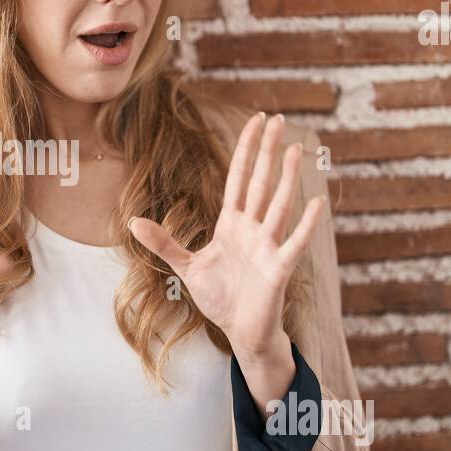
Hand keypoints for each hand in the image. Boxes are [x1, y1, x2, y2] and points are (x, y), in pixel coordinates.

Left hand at [128, 112, 325, 363]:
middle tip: (277, 119)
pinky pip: (294, 242)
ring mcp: (267, 246)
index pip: (239, 178)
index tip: (254, 121)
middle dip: (267, 151)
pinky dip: (306, 224)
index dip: (246, 149)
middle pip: (259, 182)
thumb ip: (164, 243)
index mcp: (231, 224)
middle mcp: (252, 229)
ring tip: (295, 149)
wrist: (239, 331)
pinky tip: (317, 202)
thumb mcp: (186, 267)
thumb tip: (133, 221)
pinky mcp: (279, 268)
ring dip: (286, 178)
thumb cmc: (220, 298)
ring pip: (278, 204)